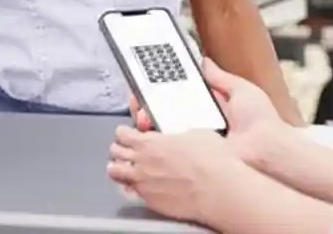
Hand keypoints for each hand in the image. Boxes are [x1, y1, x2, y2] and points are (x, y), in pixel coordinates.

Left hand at [107, 126, 247, 225]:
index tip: (127, 133)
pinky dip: (130, 187)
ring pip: (115, 172)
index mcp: (151, 142)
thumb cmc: (212, 160)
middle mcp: (141, 162)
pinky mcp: (149, 201)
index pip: (123, 134)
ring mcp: (142, 183)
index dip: (124, 133)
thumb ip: (179, 135)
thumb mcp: (197, 133)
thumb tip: (180, 136)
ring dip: (118, 168)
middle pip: (115, 152)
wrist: (218, 190)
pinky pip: (130, 192)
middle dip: (119, 149)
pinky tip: (137, 186)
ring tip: (123, 167)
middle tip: (124, 149)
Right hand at [129, 57, 288, 164]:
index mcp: (209, 107)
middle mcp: (198, 123)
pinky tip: (148, 127)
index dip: (161, 86)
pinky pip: (166, 145)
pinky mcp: (190, 154)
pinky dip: (153, 137)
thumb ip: (219, 77)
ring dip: (145, 118)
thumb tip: (204, 61)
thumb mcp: (241, 89)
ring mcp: (193, 140)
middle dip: (147, 101)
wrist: (267, 150)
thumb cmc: (261, 122)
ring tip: (142, 113)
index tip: (147, 78)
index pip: (178, 94)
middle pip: (163, 110)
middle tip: (140, 97)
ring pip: (159, 128)